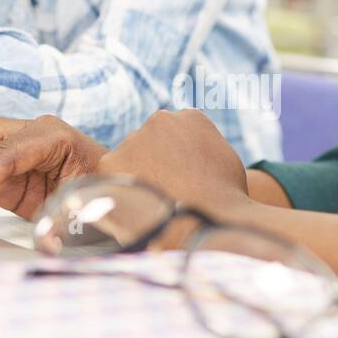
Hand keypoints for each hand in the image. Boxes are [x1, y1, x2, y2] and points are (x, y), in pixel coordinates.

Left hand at [98, 109, 248, 214]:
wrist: (204, 221)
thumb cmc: (225, 199)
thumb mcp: (226, 162)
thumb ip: (205, 149)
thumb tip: (192, 158)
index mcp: (191, 117)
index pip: (175, 133)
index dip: (174, 158)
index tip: (177, 177)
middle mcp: (161, 119)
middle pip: (149, 141)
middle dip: (152, 162)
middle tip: (162, 192)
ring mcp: (135, 138)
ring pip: (128, 157)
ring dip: (135, 175)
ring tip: (152, 204)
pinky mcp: (112, 160)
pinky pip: (112, 176)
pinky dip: (120, 190)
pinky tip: (136, 207)